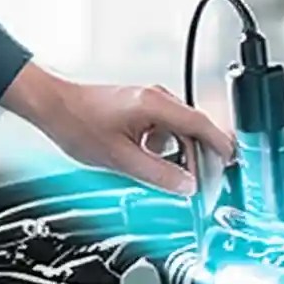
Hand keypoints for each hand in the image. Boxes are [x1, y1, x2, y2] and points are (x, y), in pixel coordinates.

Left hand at [1, 63, 234, 194]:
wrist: (52, 107)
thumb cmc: (78, 124)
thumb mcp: (121, 159)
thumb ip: (157, 174)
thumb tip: (186, 186)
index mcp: (155, 104)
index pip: (201, 125)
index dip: (220, 146)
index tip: (230, 164)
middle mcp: (155, 98)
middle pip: (193, 128)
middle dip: (200, 157)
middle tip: (202, 183)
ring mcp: (147, 101)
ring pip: (178, 130)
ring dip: (180, 154)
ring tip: (173, 178)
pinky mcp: (138, 108)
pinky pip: (163, 129)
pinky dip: (164, 148)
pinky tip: (151, 164)